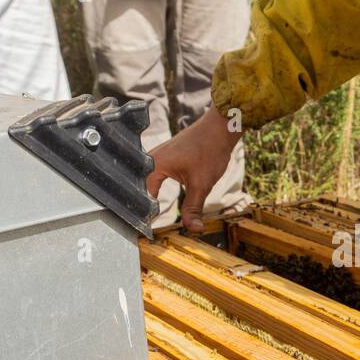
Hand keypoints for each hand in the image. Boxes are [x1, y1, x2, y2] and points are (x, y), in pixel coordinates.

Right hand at [146, 105, 239, 232]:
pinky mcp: (164, 157)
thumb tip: (193, 229)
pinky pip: (153, 176)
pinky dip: (155, 189)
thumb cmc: (210, 150)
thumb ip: (193, 208)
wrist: (220, 128)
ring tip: (148, 217)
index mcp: (152, 165)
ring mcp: (156, 157)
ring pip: (146, 183)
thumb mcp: (202, 185)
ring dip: (148, 198)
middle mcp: (149, 160)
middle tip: (142, 228)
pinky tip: (155, 200)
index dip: (144, 215)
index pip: (141, 197)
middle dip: (143, 208)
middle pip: (139, 190)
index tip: (145, 232)